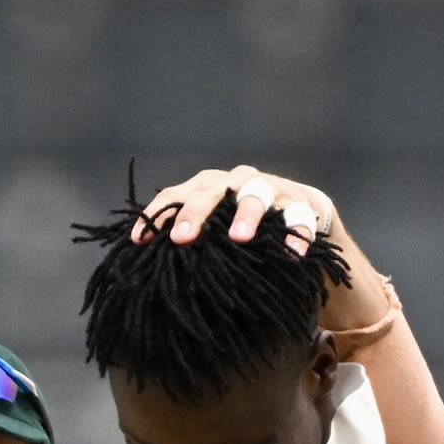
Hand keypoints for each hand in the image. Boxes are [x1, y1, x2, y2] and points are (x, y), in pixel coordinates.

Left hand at [131, 164, 332, 258]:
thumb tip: (148, 262)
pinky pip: (300, 216)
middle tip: (181, 238)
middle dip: (195, 212)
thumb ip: (190, 239)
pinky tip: (293, 253)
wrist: (303, 216)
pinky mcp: (303, 204)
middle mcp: (238, 181)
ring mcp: (272, 189)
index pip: (176, 195)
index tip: (140, 241)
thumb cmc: (249, 226)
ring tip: (239, 238)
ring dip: (246, 214)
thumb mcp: (216, 231)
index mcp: (211, 186)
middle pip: (212, 190)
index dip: (157, 215)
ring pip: (256, 194)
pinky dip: (297, 233)